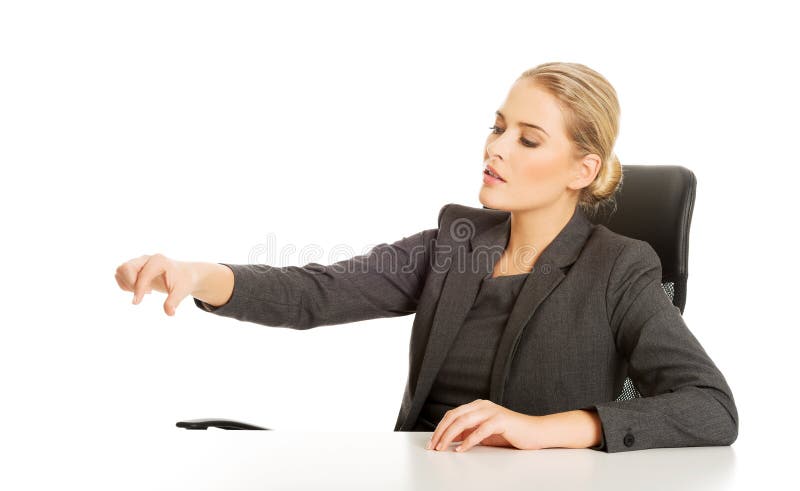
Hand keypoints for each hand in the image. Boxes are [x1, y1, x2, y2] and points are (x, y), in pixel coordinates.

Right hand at [115, 253, 196, 315]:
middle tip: (147, 293)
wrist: (184, 275)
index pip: (143, 274)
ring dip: (127, 284)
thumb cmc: (183, 281)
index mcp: (159, 261)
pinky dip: (125, 284)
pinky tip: (140, 290)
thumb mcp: (181, 291)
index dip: (138, 288)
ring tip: (145, 291)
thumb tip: (169, 313)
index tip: (137, 303)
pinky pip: (120, 274)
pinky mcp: (134, 267)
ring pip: (121, 270)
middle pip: (125, 268)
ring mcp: (139, 262)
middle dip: (130, 284)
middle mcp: (147, 258)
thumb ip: (174, 301)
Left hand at [426, 399, 543, 451]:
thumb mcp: (485, 433)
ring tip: (442, 448)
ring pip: (463, 421)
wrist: (536, 432)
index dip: (440, 428)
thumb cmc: (511, 433)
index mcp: (478, 406)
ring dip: (449, 436)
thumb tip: (450, 439)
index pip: (453, 414)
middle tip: (433, 446)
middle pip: (454, 416)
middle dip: (440, 432)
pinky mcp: (500, 421)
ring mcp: (491, 411)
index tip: (432, 441)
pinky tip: (461, 449)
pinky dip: (468, 441)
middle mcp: (482, 405)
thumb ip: (469, 433)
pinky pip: (480, 431)